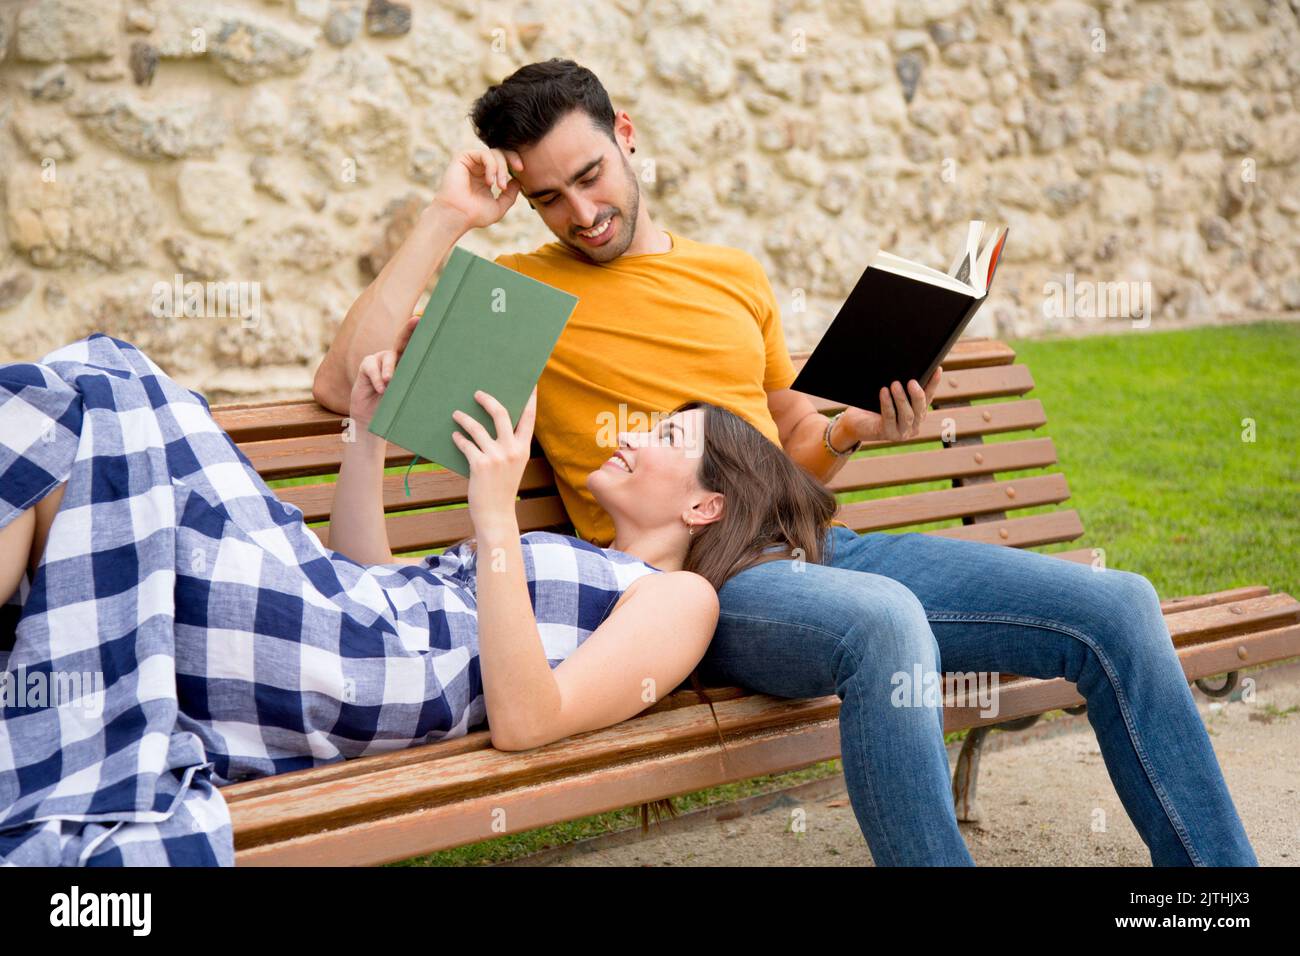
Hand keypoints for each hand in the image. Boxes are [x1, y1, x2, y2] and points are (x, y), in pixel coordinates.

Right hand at [348, 311, 421, 430]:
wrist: (373, 418)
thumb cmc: (395, 407)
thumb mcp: (409, 396)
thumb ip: (417, 386)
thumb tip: (438, 382)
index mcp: (409, 363)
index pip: (418, 347)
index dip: (424, 335)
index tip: (433, 323)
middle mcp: (395, 357)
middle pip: (403, 340)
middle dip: (410, 329)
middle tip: (416, 320)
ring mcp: (380, 359)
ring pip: (388, 357)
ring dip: (389, 369)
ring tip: (390, 382)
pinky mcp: (367, 365)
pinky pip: (372, 367)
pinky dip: (377, 378)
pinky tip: (381, 389)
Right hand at [431, 146, 524, 230]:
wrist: (458, 216)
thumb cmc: (475, 215)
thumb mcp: (499, 206)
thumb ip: (510, 194)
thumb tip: (517, 181)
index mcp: (485, 176)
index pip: (503, 162)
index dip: (514, 162)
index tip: (522, 171)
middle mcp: (478, 167)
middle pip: (500, 153)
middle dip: (512, 158)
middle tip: (519, 169)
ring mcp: (470, 162)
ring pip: (494, 153)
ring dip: (501, 168)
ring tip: (500, 186)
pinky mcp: (463, 157)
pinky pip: (484, 154)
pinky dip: (492, 166)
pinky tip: (490, 181)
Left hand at [451, 386, 537, 532]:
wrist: (496, 514)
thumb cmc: (501, 488)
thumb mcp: (512, 465)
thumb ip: (508, 446)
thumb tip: (491, 423)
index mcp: (523, 449)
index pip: (529, 418)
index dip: (530, 399)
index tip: (531, 384)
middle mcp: (512, 450)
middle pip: (501, 413)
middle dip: (487, 399)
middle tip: (477, 393)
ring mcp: (496, 457)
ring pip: (477, 427)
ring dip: (464, 418)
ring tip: (456, 414)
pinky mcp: (480, 464)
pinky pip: (466, 444)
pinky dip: (458, 439)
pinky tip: (454, 436)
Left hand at [837, 366, 942, 443]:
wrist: (856, 423)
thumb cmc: (874, 406)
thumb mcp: (891, 395)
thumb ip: (901, 386)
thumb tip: (909, 366)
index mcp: (918, 414)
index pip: (928, 397)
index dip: (933, 384)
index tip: (937, 369)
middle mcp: (914, 425)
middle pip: (920, 409)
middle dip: (917, 395)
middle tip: (911, 381)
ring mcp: (903, 432)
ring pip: (907, 415)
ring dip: (901, 399)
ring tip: (895, 384)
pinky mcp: (889, 434)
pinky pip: (889, 417)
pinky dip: (887, 404)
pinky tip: (884, 392)